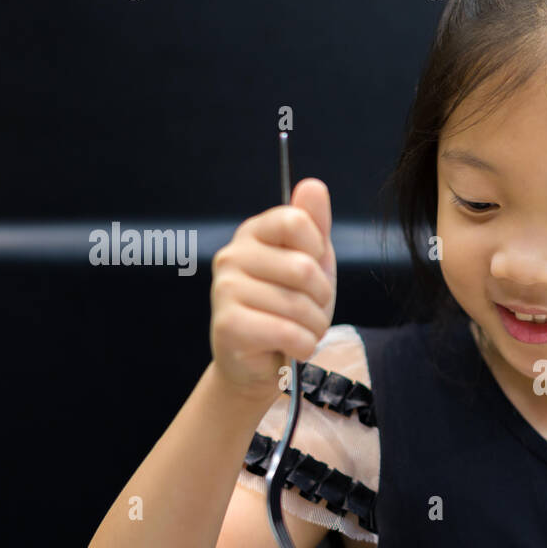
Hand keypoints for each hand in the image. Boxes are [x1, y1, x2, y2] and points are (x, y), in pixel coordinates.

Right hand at [208, 178, 337, 404]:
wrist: (261, 362)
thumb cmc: (288, 309)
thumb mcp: (311, 263)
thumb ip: (314, 225)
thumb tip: (314, 185)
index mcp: (253, 233)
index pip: (297, 222)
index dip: (318, 252)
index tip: (311, 271)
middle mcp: (232, 255)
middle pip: (304, 268)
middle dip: (320, 299)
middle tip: (308, 312)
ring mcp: (226, 289)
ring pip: (298, 305)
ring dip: (313, 327)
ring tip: (299, 331)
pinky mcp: (228, 325)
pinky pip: (288, 332)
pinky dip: (302, 345)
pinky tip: (291, 347)